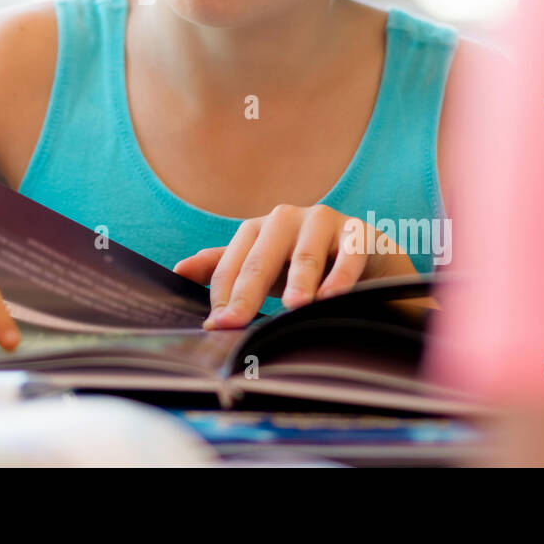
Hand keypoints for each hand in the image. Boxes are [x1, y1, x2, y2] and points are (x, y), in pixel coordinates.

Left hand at [173, 204, 417, 328]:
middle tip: (235, 323)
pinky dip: (341, 276)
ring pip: (305, 256)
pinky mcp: (358, 233)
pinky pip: (349, 255)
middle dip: (247, 293)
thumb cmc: (303, 262)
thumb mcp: (264, 264)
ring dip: (298, 282)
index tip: (214, 325)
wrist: (365, 255)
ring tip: (292, 307)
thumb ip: (223, 266)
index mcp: (260, 228)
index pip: (234, 263)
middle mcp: (288, 218)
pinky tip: (332, 298)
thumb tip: (179, 270)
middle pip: (262, 259)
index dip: (223, 294)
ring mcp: (324, 222)